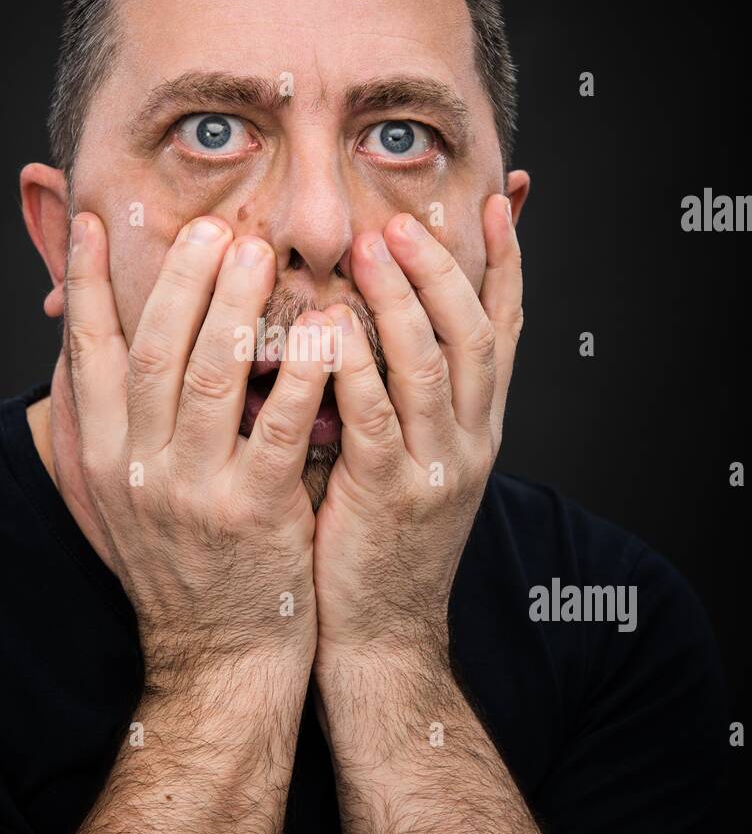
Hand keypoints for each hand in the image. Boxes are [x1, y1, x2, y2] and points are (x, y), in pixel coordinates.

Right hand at [64, 212, 335, 691]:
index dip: (91, 283)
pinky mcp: (252, 514)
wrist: (218, 653)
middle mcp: (136, 468)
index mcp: (100, 456)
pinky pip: (277, 430)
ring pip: (209, 378)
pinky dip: (301, 374)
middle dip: (180, 279)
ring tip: (259, 254)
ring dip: (235, 308)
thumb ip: (103, 425)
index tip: (97, 221)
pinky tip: (323, 331)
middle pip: (152, 349)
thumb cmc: (178, 562)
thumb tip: (83, 345)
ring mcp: (192, 492)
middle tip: (214, 226)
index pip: (88, 351)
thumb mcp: (117, 498)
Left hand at [313, 196, 522, 664]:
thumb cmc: (381, 536)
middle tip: (404, 218)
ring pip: (432, 366)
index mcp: (479, 426)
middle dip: (443, 269)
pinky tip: (328, 327)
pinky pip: (375, 419)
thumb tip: (368, 315)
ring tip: (372, 248)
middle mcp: (471, 440)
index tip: (495, 202)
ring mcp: (435, 469)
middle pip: (473, 334)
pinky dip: (354, 368)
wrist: (381, 631)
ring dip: (402, 301)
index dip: (504, 264)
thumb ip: (400, 391)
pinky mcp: (388, 497)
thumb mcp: (412, 456)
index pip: (505, 330)